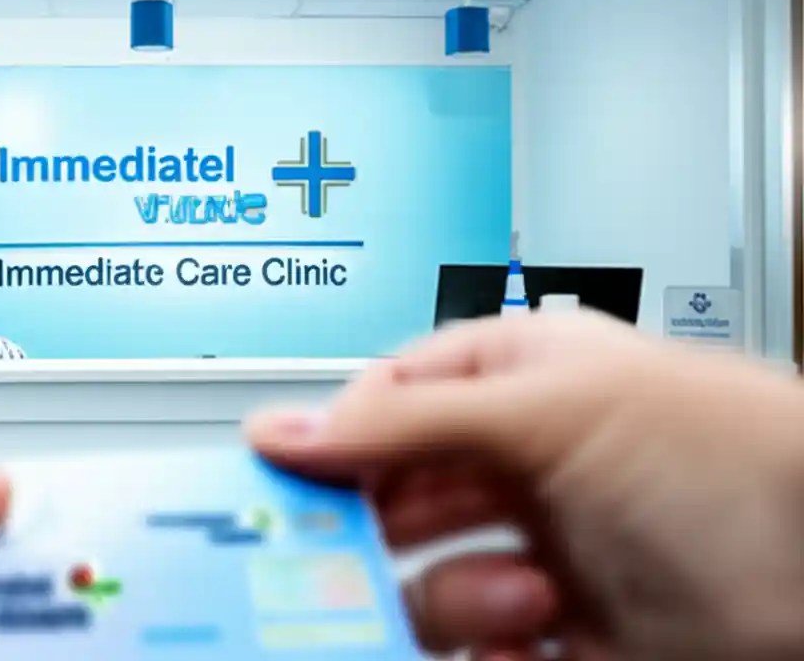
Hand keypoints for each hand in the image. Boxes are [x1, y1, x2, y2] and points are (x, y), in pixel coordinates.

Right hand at [246, 312, 803, 660]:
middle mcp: (518, 465)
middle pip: (391, 503)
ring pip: (429, 587)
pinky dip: (490, 653)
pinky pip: (478, 653)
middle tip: (352, 561)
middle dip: (380, 536)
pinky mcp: (563, 635)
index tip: (287, 484)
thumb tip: (285, 426)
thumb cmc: (730, 456)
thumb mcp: (549, 410)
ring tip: (522, 598)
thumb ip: (404, 422)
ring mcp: (539, 550)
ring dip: (460, 599)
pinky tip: (536, 640)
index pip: (382, 404)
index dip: (332, 442)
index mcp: (511, 382)